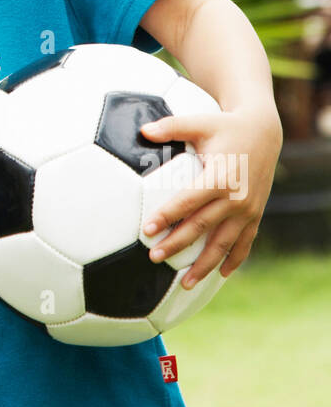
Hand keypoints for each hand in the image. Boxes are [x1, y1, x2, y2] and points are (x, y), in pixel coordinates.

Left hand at [138, 105, 282, 288]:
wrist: (264, 132)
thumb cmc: (226, 126)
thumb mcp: (200, 122)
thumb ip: (171, 126)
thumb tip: (142, 130)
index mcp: (220, 177)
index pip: (188, 202)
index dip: (166, 216)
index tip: (146, 230)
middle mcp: (236, 198)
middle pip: (201, 226)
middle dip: (177, 245)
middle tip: (153, 258)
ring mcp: (248, 209)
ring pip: (223, 243)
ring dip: (205, 265)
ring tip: (185, 283)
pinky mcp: (256, 214)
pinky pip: (245, 242)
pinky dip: (234, 260)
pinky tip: (221, 275)